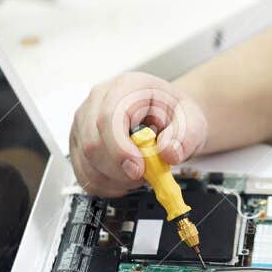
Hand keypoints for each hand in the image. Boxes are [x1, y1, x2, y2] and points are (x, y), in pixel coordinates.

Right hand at [69, 71, 208, 195]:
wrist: (166, 117)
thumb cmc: (173, 114)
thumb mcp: (193, 120)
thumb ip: (186, 136)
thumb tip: (168, 153)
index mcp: (127, 87)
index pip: (109, 117)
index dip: (120, 149)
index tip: (138, 169)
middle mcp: (98, 101)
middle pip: (93, 143)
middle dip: (119, 170)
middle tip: (145, 175)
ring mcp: (84, 122)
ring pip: (86, 162)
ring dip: (114, 179)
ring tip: (139, 174)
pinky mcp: (78, 143)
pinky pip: (82, 173)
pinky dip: (105, 184)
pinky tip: (124, 178)